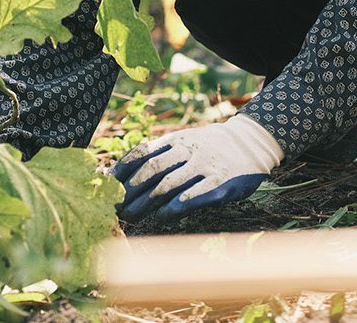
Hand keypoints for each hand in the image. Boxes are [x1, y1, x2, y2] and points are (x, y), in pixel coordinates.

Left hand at [110, 114, 282, 221]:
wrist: (250, 141)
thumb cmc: (209, 146)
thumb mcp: (185, 141)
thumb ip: (161, 154)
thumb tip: (125, 174)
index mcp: (176, 140)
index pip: (143, 152)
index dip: (123, 169)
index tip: (106, 184)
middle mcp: (187, 151)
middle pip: (153, 170)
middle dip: (131, 190)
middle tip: (116, 207)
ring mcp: (204, 165)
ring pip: (171, 182)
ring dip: (149, 201)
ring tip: (133, 216)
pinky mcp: (220, 180)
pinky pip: (198, 192)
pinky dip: (180, 203)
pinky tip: (165, 214)